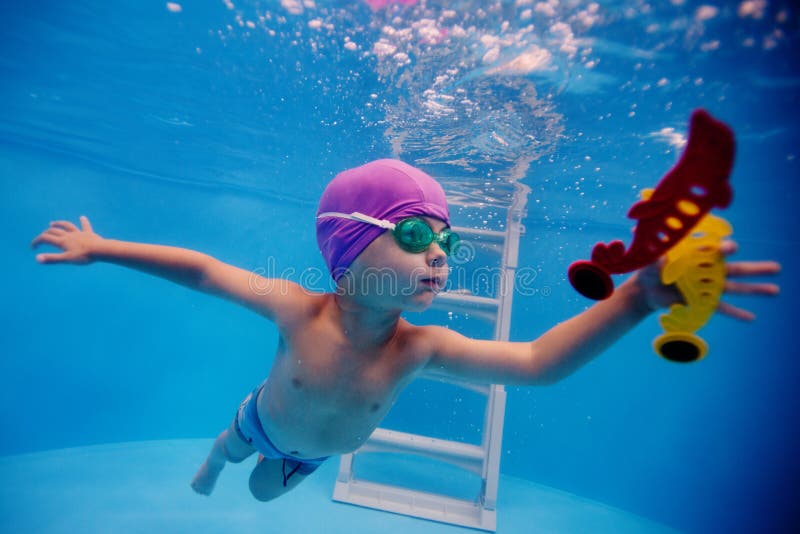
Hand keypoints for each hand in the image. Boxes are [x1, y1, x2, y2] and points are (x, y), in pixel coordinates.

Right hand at [31, 216, 103, 264]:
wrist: (100, 250)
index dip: (37, 241)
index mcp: (62, 241)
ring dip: (59, 224)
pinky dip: (83, 221)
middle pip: (54, 231)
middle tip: (42, 238)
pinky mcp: (89, 233)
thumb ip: (52, 259)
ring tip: (52, 223)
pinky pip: (85, 226)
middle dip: (45, 234)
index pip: (45, 238)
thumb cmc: (84, 256)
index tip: (33, 247)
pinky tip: (82, 217)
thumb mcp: (66, 259)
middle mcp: (69, 235)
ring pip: (66, 226)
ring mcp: (79, 233)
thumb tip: (37, 258)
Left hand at [635, 240, 779, 320]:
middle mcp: (706, 270)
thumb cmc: (647, 271)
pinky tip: (751, 318)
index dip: (723, 249)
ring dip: (755, 290)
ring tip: (775, 290)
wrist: (645, 290)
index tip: (731, 249)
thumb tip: (659, 257)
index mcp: (695, 256)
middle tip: (777, 268)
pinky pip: (721, 308)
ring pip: (735, 288)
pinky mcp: (702, 302)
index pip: (713, 251)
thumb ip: (654, 259)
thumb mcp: (648, 263)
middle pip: (734, 269)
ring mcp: (707, 286)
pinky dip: (735, 313)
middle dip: (755, 269)